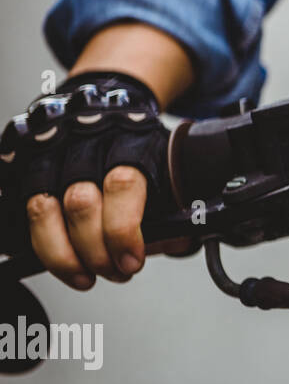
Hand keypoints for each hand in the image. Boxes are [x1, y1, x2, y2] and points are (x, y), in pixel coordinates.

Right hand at [0, 73, 170, 287]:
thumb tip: (176, 240)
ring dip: (62, 256)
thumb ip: (171, 207)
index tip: (131, 261)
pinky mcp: (20, 162)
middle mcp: (84, 142)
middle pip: (79, 203)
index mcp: (128, 140)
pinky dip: (34, 241)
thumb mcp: (167, 170)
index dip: (124, 232)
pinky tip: (56, 256)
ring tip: (84, 275)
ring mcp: (47, 151)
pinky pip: (17, 208)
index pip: (121, 185)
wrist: (105, 108)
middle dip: (96, 252)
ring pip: (41, 210)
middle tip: (115, 271)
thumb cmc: (138, 149)